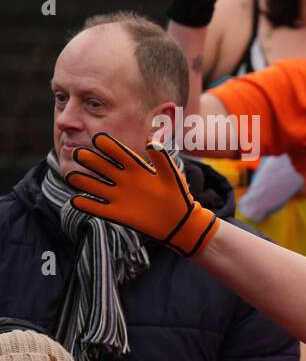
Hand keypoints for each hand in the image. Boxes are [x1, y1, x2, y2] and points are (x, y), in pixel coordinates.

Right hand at [67, 133, 218, 255]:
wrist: (180, 221)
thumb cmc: (178, 196)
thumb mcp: (171, 176)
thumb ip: (162, 159)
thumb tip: (151, 141)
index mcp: (136, 168)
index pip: (118, 152)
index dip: (108, 145)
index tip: (98, 138)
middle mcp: (123, 180)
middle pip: (101, 166)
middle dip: (89, 159)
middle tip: (79, 153)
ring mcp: (119, 196)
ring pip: (94, 185)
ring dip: (82, 181)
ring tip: (71, 176)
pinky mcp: (116, 213)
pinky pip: (97, 208)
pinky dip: (86, 204)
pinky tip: (77, 200)